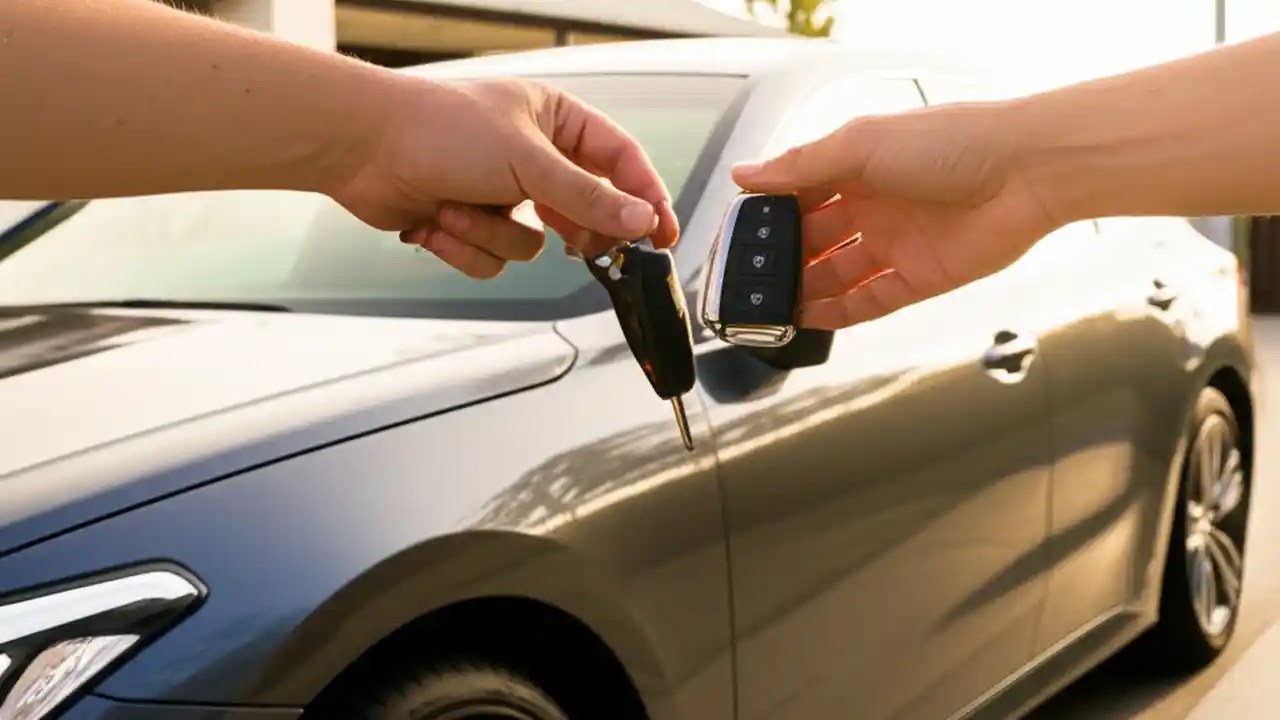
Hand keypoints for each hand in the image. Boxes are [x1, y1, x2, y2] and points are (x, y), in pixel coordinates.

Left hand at [331, 77, 677, 277]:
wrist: (361, 147)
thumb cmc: (440, 130)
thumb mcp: (527, 161)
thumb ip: (588, 197)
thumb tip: (641, 219)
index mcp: (556, 121)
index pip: (620, 161)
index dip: (645, 198)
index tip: (663, 235)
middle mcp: (532, 157)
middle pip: (582, 212)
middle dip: (564, 232)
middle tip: (580, 249)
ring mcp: (501, 194)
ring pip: (531, 246)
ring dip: (492, 236)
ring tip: (457, 208)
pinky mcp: (471, 224)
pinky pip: (492, 259)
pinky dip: (463, 246)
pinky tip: (436, 221)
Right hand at [732, 102, 1059, 328]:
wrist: (1027, 173)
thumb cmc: (954, 142)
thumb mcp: (861, 145)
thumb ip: (801, 166)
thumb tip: (745, 174)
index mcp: (857, 166)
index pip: (799, 194)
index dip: (769, 215)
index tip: (739, 236)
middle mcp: (874, 205)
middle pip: (814, 239)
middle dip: (781, 259)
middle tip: (749, 280)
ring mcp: (895, 243)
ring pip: (836, 274)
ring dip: (803, 290)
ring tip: (768, 307)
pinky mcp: (918, 278)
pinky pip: (868, 301)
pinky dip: (837, 312)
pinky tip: (807, 317)